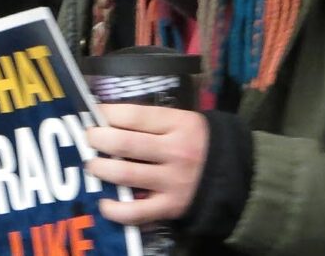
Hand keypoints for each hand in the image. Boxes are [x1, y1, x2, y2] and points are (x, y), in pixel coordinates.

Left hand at [86, 103, 209, 225]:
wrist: (235, 174)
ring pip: (126, 174)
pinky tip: (104, 203)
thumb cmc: (199, 141)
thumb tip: (108, 119)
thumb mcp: (183, 120)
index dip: (106, 114)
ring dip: (101, 168)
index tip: (92, 114)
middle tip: (88, 138)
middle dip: (98, 139)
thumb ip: (152, 121)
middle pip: (125, 143)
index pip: (134, 116)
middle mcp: (175, 151)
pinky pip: (137, 211)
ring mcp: (172, 181)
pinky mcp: (171, 207)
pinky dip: (116, 209)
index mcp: (178, 124)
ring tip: (92, 165)